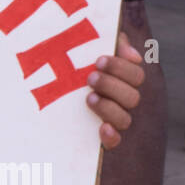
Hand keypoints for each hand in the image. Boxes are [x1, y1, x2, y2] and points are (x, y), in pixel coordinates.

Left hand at [84, 32, 143, 148]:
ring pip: (124, 119)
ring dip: (108, 108)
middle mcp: (124, 101)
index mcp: (125, 80)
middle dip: (111, 86)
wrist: (49, 82)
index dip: (120, 68)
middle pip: (132, 97)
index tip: (99, 60)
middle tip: (90, 78)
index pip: (135, 75)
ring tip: (89, 98)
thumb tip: (132, 55)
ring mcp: (114, 119)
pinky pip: (115, 142)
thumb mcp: (92, 46)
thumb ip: (114, 42)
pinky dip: (112, 136)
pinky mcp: (101, 136)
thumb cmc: (76, 59)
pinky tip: (103, 128)